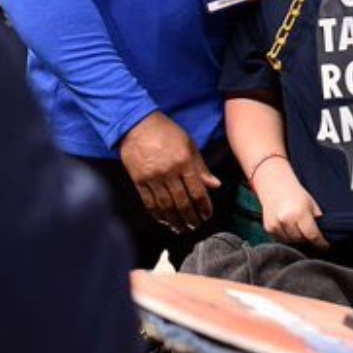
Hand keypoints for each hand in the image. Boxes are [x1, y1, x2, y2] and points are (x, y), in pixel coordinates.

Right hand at [119, 112, 220, 233]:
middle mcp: (169, 172)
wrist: (137, 124)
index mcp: (184, 162)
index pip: (197, 191)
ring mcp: (152, 177)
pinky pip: (149, 202)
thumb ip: (201, 167)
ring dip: (174, 220)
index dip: (204, 206)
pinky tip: (163, 220)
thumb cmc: (166, 132)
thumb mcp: (189, 144)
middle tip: (195, 226)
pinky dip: (157, 214)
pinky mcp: (138, 180)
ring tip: (180, 228)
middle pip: (181, 202)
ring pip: (165, 205)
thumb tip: (215, 185)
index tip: (207, 215)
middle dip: (190, 217)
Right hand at [250, 158, 328, 249]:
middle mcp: (287, 220)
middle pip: (301, 240)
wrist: (275, 184)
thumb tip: (325, 233)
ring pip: (291, 241)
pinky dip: (286, 236)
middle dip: (307, 238)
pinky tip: (288, 226)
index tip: (325, 245)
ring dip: (296, 238)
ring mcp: (276, 224)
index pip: (313, 235)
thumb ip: (318, 218)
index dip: (321, 242)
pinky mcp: (269, 227)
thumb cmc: (295, 193)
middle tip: (309, 232)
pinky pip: (280, 239)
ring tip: (298, 228)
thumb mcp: (312, 203)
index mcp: (300, 213)